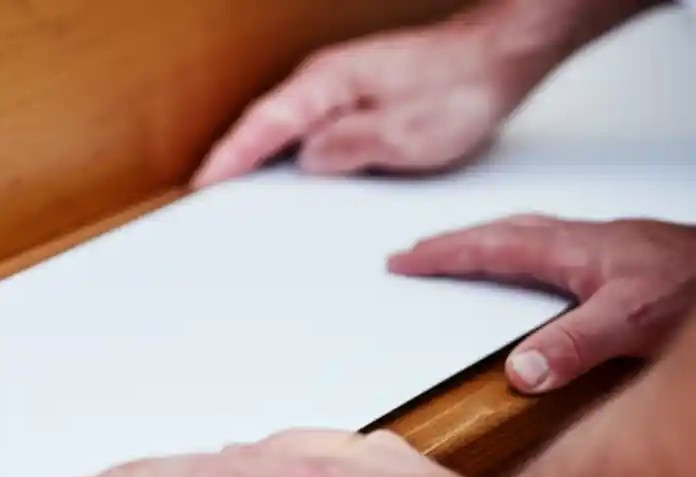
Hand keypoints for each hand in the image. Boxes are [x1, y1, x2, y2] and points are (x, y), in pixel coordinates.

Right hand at [191, 8, 557, 186]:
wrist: (500, 57)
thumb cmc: (459, 87)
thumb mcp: (402, 134)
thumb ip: (345, 148)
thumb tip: (308, 160)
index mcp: (325, 84)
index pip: (261, 126)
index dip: (228, 158)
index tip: (202, 184)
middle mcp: (327, 80)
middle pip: (264, 124)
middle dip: (233, 159)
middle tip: (206, 194)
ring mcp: (342, 86)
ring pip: (286, 126)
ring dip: (261, 155)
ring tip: (237, 190)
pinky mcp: (360, 96)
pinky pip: (312, 127)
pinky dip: (293, 149)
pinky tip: (294, 170)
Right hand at [389, 216, 695, 393]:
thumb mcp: (633, 323)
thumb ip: (572, 346)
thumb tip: (519, 371)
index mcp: (575, 251)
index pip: (491, 246)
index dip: (443, 253)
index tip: (405, 258)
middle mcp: (590, 243)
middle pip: (506, 232)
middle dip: (458, 241)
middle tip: (422, 250)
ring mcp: (611, 249)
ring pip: (535, 236)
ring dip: (493, 242)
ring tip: (467, 253)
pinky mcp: (629, 263)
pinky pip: (559, 249)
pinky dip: (530, 254)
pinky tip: (544, 274)